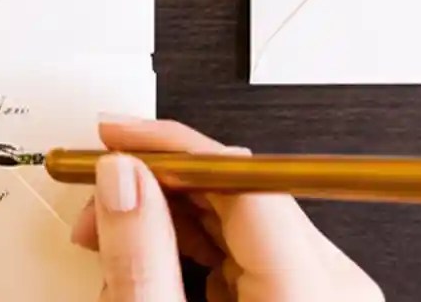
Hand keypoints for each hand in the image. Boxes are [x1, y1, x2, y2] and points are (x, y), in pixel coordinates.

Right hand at [69, 118, 383, 301]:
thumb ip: (139, 252)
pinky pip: (238, 254)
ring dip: (162, 222)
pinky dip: (185, 252)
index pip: (244, 179)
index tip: (113, 135)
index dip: (171, 145)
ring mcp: (321, 296)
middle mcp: (331, 288)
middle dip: (153, 189)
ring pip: (232, 221)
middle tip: (89, 201)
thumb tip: (123, 177)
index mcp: (310, 295)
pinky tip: (145, 273)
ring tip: (106, 248)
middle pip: (236, 196)